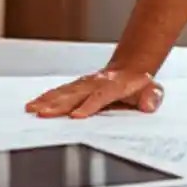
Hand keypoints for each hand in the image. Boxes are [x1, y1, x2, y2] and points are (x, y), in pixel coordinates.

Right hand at [25, 68, 162, 118]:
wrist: (131, 70)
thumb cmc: (140, 85)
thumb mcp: (153, 90)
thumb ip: (152, 97)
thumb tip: (148, 104)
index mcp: (116, 85)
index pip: (101, 96)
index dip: (89, 106)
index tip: (77, 116)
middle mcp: (97, 82)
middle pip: (77, 94)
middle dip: (59, 104)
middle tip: (43, 113)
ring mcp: (86, 83)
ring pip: (65, 92)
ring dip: (48, 101)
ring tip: (33, 109)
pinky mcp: (77, 86)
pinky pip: (60, 91)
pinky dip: (46, 97)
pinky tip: (34, 104)